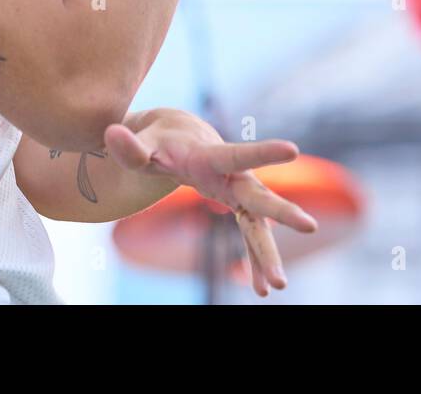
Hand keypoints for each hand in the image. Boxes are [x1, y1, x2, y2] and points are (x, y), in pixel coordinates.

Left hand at [103, 110, 317, 296]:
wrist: (178, 137)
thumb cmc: (159, 139)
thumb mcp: (142, 143)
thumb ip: (128, 145)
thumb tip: (111, 133)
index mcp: (211, 155)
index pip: (237, 153)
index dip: (262, 152)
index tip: (293, 148)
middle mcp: (233, 175)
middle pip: (258, 196)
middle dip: (283, 212)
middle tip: (310, 226)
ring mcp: (238, 192)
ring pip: (258, 225)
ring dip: (267, 254)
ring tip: (276, 286)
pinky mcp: (236, 205)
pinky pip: (249, 236)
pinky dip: (254, 260)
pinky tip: (260, 288)